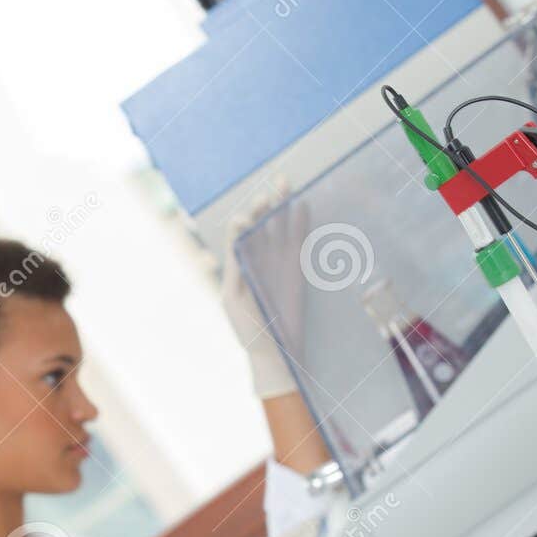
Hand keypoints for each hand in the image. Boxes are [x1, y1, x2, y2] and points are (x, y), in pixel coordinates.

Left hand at [220, 179, 304, 398]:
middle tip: (274, 185)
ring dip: (281, 205)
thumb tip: (239, 236)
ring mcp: (277, 263)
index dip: (245, 219)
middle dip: (265, 203)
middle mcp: (257, 259)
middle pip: (260, 222)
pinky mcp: (295, 270)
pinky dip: (299, 223)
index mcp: (239, 264)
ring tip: (284, 183)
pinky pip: (297, 241)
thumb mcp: (235, 299)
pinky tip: (302, 205)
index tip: (250, 220)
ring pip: (279, 227)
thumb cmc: (249, 329)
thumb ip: (236, 268)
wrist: (275, 353)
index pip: (239, 231)